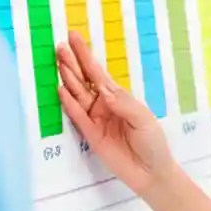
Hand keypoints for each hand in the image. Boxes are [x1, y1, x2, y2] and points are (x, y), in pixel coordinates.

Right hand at [56, 31, 176, 195]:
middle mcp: (104, 105)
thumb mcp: (143, 118)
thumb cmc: (152, 142)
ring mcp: (96, 119)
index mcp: (119, 97)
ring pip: (78, 95)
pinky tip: (60, 89)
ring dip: (68, 79)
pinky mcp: (91, 135)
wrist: (151, 172)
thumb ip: (122, 103)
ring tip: (58, 61)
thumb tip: (103, 90)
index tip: (74, 38)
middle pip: (84, 80)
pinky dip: (69, 104)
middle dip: (72, 63)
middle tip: (59, 46)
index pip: (98, 73)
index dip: (86, 55)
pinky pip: (77, 117)